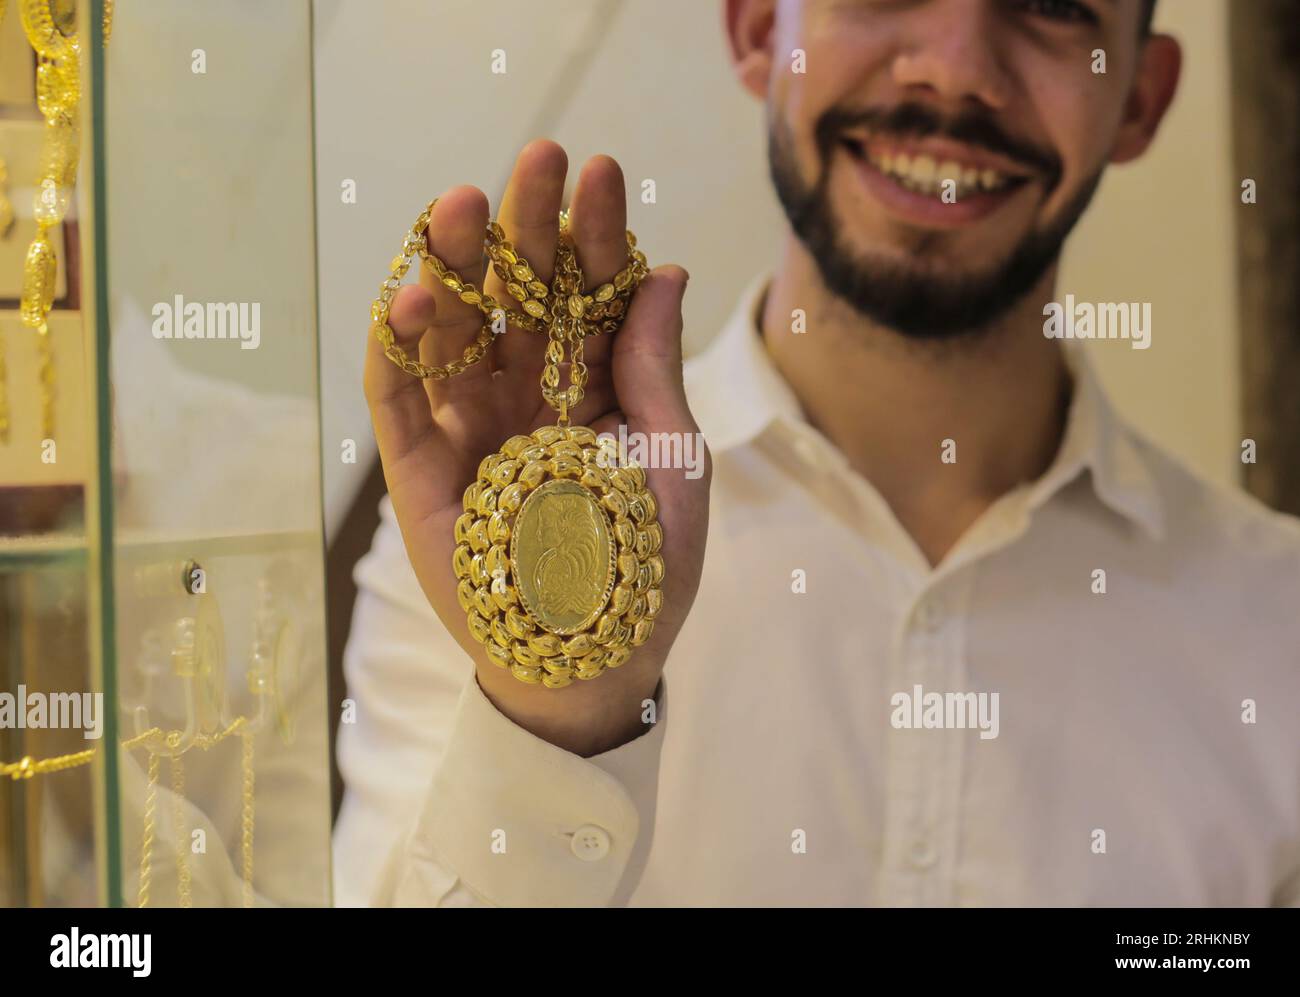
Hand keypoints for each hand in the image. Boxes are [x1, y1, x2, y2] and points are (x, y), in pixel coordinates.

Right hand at [363, 141, 711, 755]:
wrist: (592, 660)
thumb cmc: (647, 565)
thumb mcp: (668, 456)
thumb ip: (654, 366)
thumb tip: (667, 270)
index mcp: (592, 386)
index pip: (587, 293)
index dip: (592, 233)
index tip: (598, 170)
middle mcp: (527, 392)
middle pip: (516, 294)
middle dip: (523, 227)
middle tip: (532, 159)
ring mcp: (469, 424)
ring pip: (451, 327)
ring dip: (453, 266)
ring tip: (461, 207)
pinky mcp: (417, 465)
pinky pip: (398, 394)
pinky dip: (398, 344)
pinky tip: (414, 295)